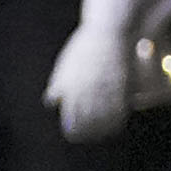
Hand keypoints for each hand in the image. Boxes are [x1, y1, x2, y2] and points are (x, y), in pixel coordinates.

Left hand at [42, 27, 132, 142]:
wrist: (107, 31)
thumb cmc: (84, 46)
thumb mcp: (65, 63)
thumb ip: (58, 84)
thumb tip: (51, 102)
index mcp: (71, 85)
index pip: (70, 117)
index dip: (72, 130)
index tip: (73, 136)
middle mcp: (87, 89)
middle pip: (87, 121)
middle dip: (87, 133)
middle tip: (89, 139)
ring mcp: (104, 88)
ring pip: (103, 118)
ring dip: (102, 130)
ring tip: (102, 135)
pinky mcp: (120, 86)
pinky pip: (119, 110)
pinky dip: (117, 120)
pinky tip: (116, 125)